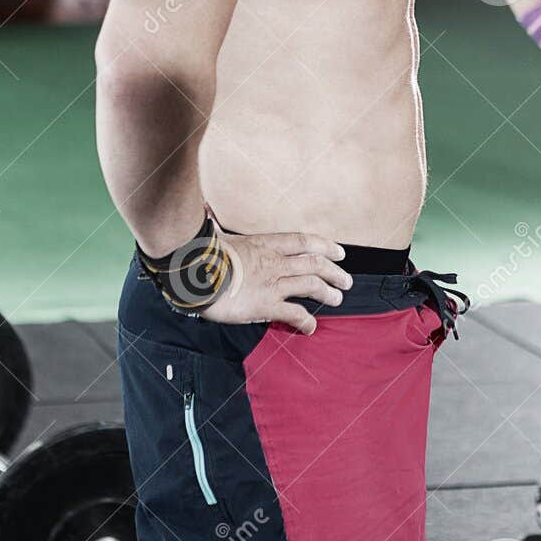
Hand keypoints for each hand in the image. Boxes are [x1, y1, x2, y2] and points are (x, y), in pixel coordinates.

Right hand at [201, 213, 351, 334]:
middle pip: (315, 264)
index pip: (303, 241)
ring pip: (312, 285)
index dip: (325, 246)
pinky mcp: (266, 305)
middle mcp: (274, 262)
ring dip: (328, 293)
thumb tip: (206, 213)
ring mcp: (272, 283)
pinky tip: (310, 327)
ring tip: (337, 299)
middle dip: (335, 272)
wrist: (194, 271)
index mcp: (264, 244)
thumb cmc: (202, 253)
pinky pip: (295, 313)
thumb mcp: (218, 236)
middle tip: (346, 281)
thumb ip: (221, 231)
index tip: (339, 252)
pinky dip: (306, 321)